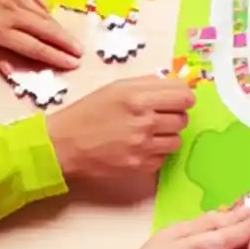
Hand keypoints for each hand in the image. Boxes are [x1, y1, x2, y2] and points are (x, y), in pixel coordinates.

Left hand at [0, 0, 82, 76]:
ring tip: (70, 40)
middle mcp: (13, 12)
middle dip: (67, 43)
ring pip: (47, 15)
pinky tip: (47, 17)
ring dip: (59, 29)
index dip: (56, 58)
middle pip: (48, 31)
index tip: (72, 64)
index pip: (34, 48)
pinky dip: (46, 10)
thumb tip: (14, 72)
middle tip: (81, 53)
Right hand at [46, 76, 193, 180]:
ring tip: (148, 132)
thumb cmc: (89, 112)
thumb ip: (149, 84)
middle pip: (183, 119)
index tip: (176, 100)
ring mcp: (143, 146)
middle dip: (174, 116)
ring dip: (167, 135)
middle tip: (157, 116)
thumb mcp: (117, 87)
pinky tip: (140, 146)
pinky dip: (156, 152)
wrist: (64, 144)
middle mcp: (144, 122)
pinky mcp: (141, 166)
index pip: (185, 97)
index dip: (183, 97)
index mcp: (138, 98)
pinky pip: (164, 157)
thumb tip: (178, 83)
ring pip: (177, 140)